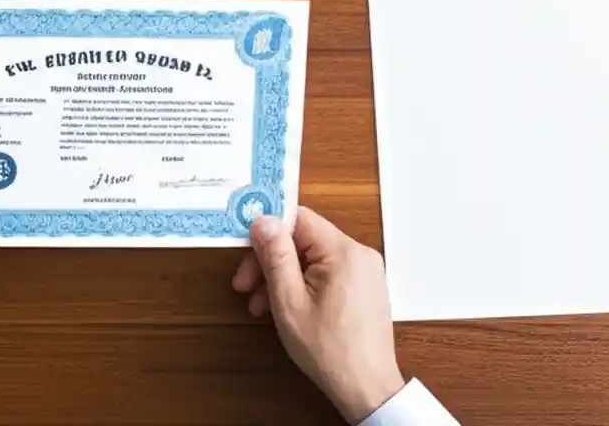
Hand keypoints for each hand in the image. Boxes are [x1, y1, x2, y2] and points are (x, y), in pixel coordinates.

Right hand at [232, 207, 404, 423]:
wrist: (366, 388)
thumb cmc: (329, 350)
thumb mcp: (288, 301)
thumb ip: (275, 256)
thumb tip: (263, 220)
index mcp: (343, 252)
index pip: (298, 218)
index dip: (266, 229)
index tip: (242, 245)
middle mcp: (359, 254)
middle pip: (302, 240)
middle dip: (269, 260)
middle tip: (244, 284)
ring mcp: (364, 271)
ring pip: (310, 258)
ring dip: (281, 276)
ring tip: (259, 304)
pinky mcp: (363, 286)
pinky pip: (324, 272)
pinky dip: (301, 284)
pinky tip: (283, 306)